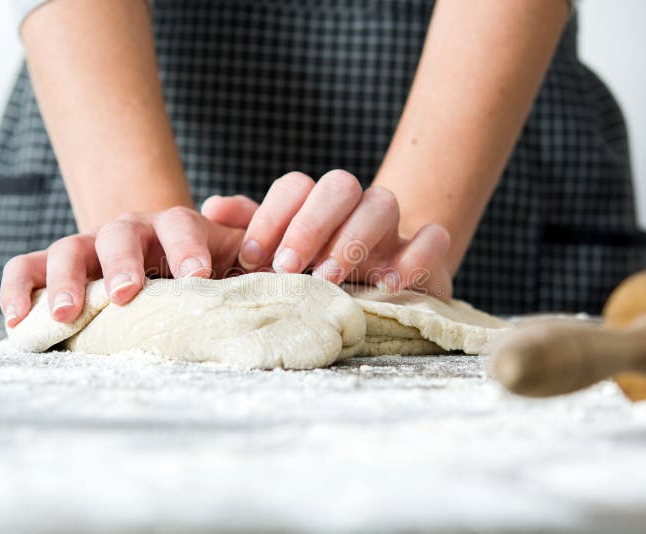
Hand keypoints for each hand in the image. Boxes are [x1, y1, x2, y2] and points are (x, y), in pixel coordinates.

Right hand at [0, 207, 244, 326]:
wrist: (157, 255)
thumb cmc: (201, 268)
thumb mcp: (234, 260)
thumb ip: (256, 259)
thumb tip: (280, 266)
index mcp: (177, 228)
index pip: (181, 225)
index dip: (187, 246)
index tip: (196, 274)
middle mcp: (130, 231)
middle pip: (120, 233)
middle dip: (122, 262)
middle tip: (126, 294)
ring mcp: (89, 245)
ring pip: (69, 248)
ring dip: (65, 280)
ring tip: (65, 315)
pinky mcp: (54, 265)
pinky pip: (26, 267)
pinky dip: (18, 288)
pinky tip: (19, 320)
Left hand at [201, 169, 452, 299]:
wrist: (379, 300)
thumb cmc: (317, 278)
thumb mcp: (278, 257)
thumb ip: (249, 230)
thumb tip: (213, 207)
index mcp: (315, 206)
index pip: (295, 185)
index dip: (272, 216)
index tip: (251, 258)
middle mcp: (354, 208)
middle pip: (339, 184)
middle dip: (310, 223)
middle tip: (287, 267)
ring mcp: (392, 229)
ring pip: (383, 202)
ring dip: (352, 238)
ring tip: (328, 279)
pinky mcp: (427, 255)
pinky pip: (433, 238)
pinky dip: (413, 256)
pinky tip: (386, 284)